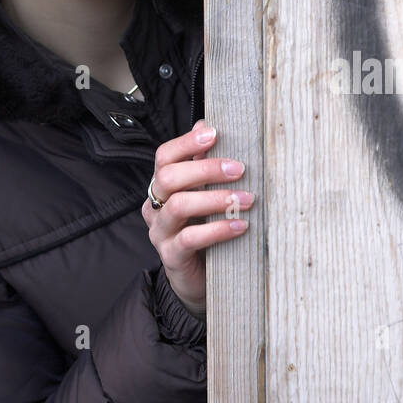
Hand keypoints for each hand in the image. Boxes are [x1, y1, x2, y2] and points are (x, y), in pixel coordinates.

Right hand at [141, 119, 253, 316]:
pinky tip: (240, 225)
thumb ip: (203, 164)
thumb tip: (209, 125)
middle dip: (206, 169)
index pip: (164, 157)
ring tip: (247, 198)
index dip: (187, 142)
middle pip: (169, 177)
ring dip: (216, 199)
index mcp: (162, 187)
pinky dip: (218, 229)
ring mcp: (160, 232)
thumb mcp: (205, 195)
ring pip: (179, 206)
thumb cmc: (203, 228)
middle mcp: (155, 206)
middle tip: (240, 170)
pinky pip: (190, 238)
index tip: (215, 134)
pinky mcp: (171, 256)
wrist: (197, 277)